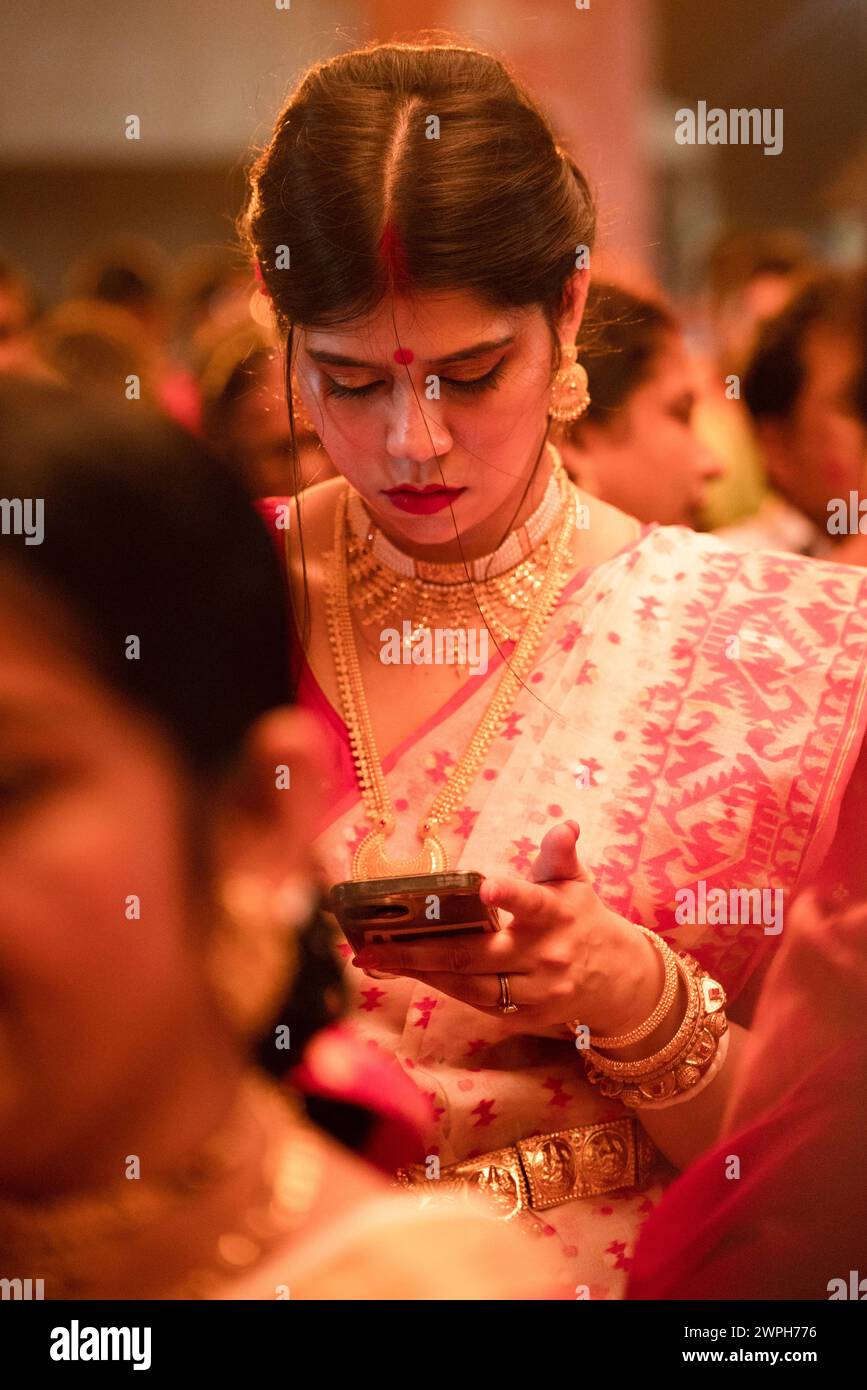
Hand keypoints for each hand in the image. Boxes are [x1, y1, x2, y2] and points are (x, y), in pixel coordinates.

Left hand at [351, 821, 662, 1034]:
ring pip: (469, 986)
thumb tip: (564, 826)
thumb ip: (560, 855)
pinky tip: (412, 972)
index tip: (485, 887)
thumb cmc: (581, 917)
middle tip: (371, 942)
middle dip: (419, 950)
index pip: (533, 903)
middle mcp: (546, 956)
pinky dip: (443, 989)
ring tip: (377, 958)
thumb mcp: (575, 882)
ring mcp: (536, 992)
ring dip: (420, 972)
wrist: (616, 978)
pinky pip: (477, 1005)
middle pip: (474, 955)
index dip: (510, 895)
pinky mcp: (527, 1017)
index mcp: (557, 914)